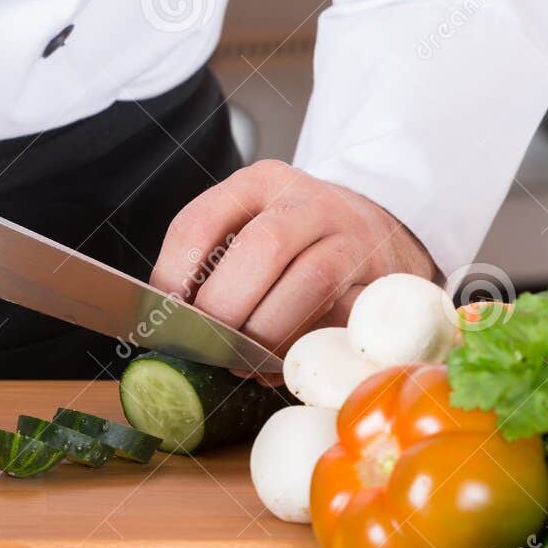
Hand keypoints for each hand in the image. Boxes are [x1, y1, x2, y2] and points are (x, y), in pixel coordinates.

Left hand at [150, 160, 432, 355]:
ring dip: (270, 333)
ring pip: (313, 281)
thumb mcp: (252, 226)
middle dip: (228, 306)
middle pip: (263, 247)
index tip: (165, 317)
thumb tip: (172, 324)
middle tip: (209, 346)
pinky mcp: (382, 278)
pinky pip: (347, 316)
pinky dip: (310, 346)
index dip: (174, 276)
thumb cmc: (297, 240)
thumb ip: (215, 263)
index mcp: (259, 183)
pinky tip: (284, 364)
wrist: (379, 233)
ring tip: (244, 364)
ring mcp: (352, 237)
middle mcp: (307, 201)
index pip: (201, 223)